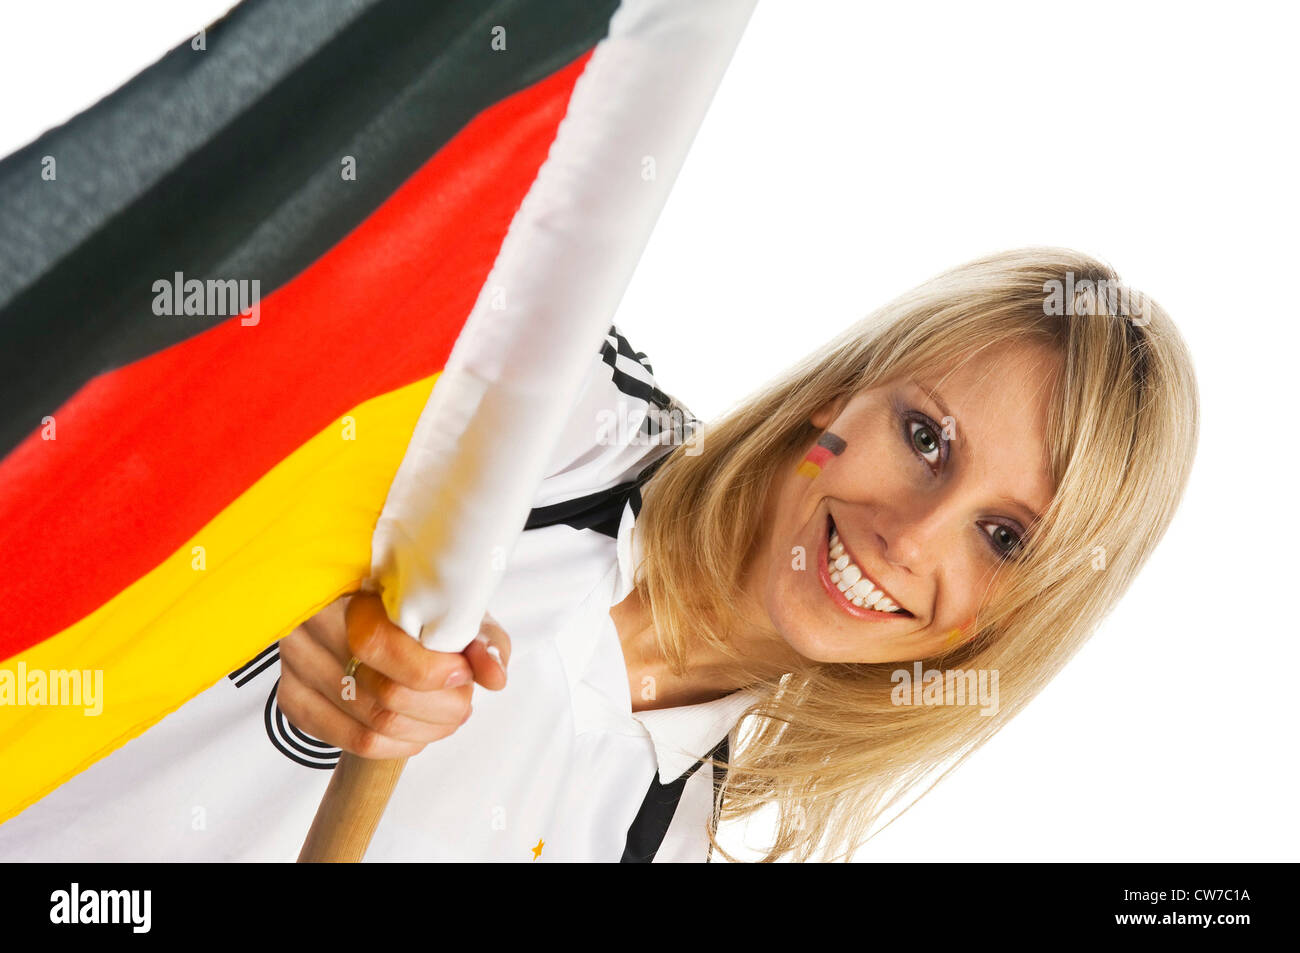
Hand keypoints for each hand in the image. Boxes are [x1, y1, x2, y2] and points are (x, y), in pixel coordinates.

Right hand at [277, 591, 510, 758]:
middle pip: (382, 694)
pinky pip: (349, 740)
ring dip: (424, 730)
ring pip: (369, 724)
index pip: (379, 644)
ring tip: (448, 716)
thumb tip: (494, 675)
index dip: (431, 670)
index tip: (462, 672)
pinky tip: (416, 731)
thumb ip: (478, 635)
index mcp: (345, 584)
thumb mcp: (448, 602)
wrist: (360, 594)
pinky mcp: (293, 696)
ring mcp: (296, 663)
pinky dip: (394, 746)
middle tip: (463, 702)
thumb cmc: (409, 596)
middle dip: (439, 708)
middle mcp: (309, 623)